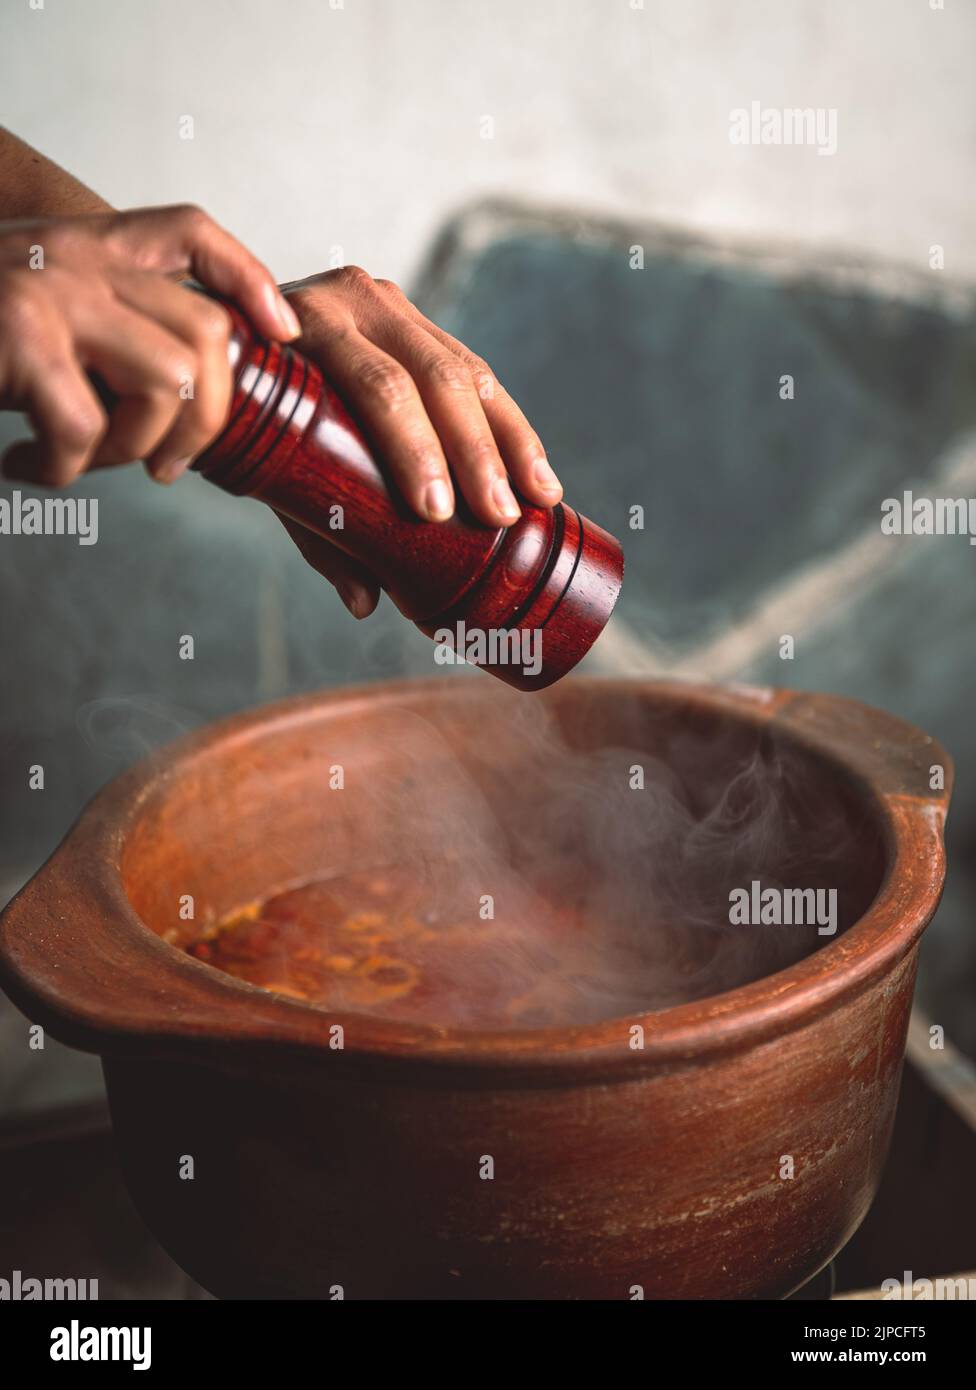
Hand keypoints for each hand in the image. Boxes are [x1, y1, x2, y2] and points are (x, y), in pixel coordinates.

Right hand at [0, 204, 300, 484]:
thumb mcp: (38, 310)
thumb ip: (107, 331)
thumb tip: (172, 407)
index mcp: (87, 247)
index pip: (190, 231)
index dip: (248, 279)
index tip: (282, 332)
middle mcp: (76, 259)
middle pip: (206, 331)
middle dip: (204, 420)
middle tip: (167, 464)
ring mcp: (52, 292)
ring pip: (168, 380)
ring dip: (132, 447)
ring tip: (78, 458)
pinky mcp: (21, 337)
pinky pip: (85, 427)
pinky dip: (61, 468)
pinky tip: (25, 464)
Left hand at [275, 267, 561, 617]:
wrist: (229, 338)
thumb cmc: (247, 411)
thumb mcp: (266, 462)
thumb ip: (315, 527)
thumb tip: (364, 603)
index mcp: (307, 326)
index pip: (378, 386)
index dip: (416, 449)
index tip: (439, 511)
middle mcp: (355, 300)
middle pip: (435, 377)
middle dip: (474, 452)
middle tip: (500, 515)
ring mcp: (393, 305)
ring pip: (470, 372)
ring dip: (510, 442)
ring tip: (539, 498)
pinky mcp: (423, 322)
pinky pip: (481, 373)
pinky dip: (512, 428)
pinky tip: (536, 473)